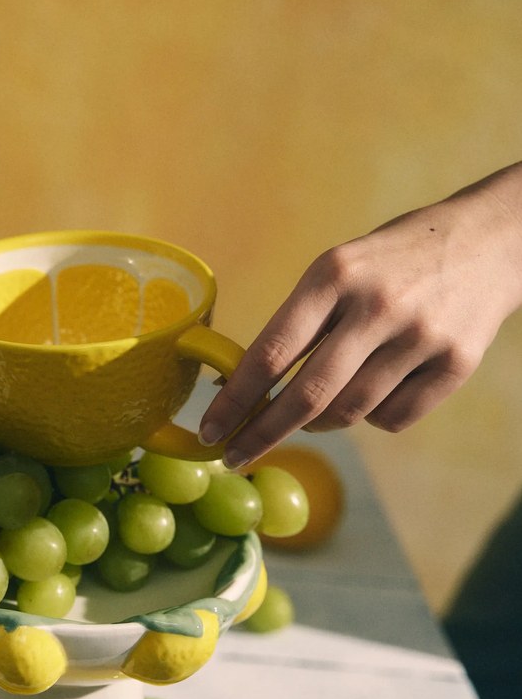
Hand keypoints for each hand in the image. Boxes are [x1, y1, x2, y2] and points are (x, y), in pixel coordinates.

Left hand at [200, 164, 521, 469]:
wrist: (488, 243)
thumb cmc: (392, 259)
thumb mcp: (339, 267)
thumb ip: (301, 320)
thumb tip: (247, 383)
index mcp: (334, 274)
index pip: (272, 350)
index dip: (236, 398)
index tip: (210, 429)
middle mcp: (376, 307)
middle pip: (307, 395)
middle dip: (262, 433)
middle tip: (235, 456)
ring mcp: (420, 337)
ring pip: (350, 412)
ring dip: (318, 424)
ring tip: (308, 415)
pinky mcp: (455, 364)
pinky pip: (394, 418)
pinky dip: (371, 418)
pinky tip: (370, 393)